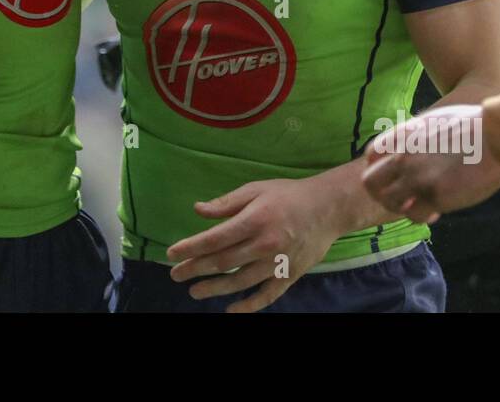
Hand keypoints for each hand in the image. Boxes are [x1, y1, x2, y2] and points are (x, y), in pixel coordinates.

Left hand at [165, 176, 343, 312]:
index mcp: (254, 220)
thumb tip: (198, 210)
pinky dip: (249, 305)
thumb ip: (226, 203)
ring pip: (240, 281)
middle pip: (223, 262)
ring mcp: (278, 263)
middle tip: (176, 275)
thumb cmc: (288, 195)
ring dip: (215, 288)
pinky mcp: (290, 275)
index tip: (171, 254)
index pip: (215, 239)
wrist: (328, 208)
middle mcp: (264, 244)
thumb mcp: (255, 189)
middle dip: (195, 269)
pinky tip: (231, 309)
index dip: (190, 248)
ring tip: (195, 292)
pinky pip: (267, 295)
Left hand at [363, 104, 499, 223]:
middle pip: (370, 182)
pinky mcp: (435, 196)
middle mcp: (403, 156)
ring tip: (418, 205)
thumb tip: (408, 145)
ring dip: (401, 207)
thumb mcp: (433, 120)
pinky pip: (414, 215)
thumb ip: (415, 134)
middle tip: (400, 198)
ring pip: (389, 203)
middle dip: (381, 193)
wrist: (496, 134)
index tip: (392, 177)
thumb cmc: (473, 124)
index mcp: (403, 135)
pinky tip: (435, 212)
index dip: (378, 169)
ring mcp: (417, 177)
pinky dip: (422, 217)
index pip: (371, 155)